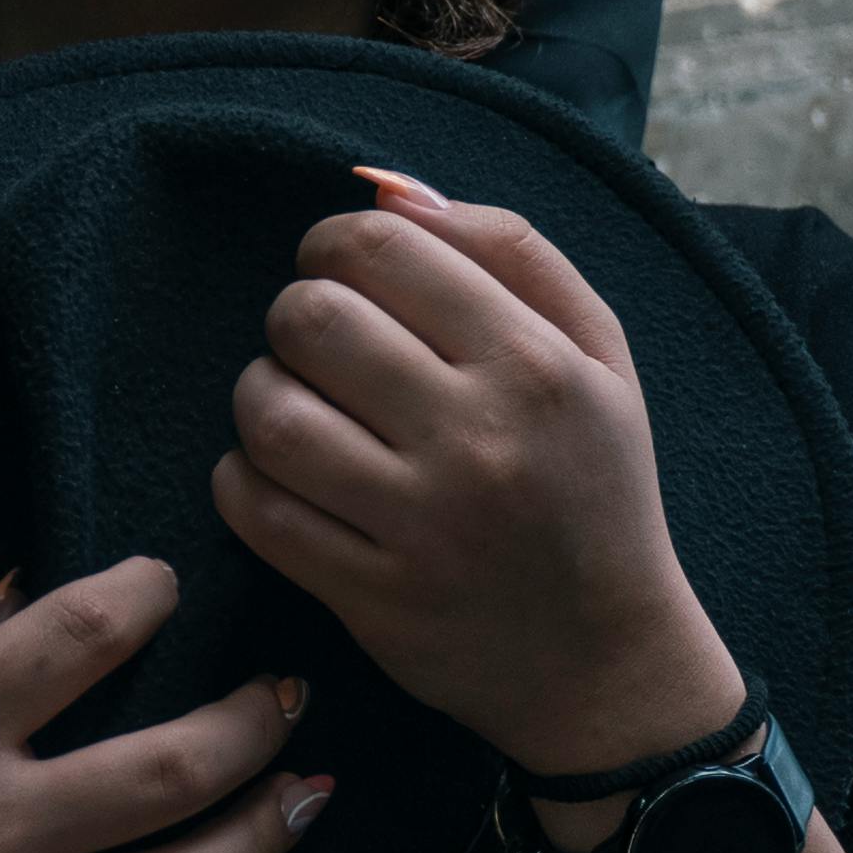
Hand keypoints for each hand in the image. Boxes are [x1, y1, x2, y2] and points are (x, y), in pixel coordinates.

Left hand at [211, 172, 739, 777]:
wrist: (608, 660)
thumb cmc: (595, 485)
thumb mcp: (597, 354)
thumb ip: (508, 251)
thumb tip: (388, 191)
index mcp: (536, 365)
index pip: (380, 249)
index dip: (331, 245)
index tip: (338, 273)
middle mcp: (477, 439)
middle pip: (311, 319)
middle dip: (295, 316)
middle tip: (320, 345)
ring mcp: (419, 526)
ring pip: (269, 413)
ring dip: (261, 395)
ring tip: (295, 407)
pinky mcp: (370, 598)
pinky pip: (256, 509)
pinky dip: (244, 479)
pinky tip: (281, 476)